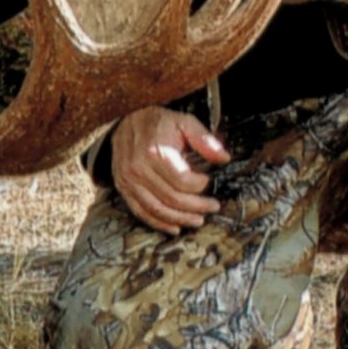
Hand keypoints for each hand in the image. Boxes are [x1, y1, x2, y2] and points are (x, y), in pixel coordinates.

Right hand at [108, 107, 228, 233]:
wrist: (126, 120)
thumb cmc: (158, 123)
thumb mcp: (184, 122)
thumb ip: (204, 139)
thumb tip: (224, 158)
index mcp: (155, 152)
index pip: (182, 181)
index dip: (200, 186)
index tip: (208, 181)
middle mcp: (138, 168)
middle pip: (172, 198)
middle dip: (196, 207)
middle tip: (213, 207)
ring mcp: (129, 180)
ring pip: (157, 209)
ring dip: (180, 219)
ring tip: (198, 220)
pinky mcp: (123, 187)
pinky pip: (140, 211)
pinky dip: (158, 223)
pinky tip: (174, 228)